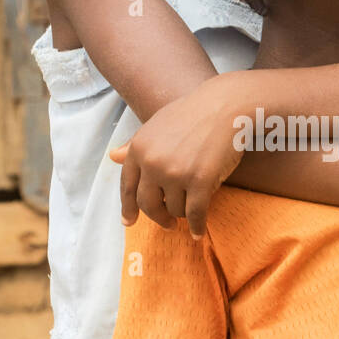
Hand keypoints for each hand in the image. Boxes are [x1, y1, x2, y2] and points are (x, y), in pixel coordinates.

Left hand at [109, 74, 245, 236]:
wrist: (225, 105)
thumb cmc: (193, 113)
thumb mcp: (157, 124)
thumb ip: (135, 144)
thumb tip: (113, 157)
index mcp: (139, 148)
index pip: (127, 187)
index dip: (128, 208)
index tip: (128, 222)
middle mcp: (153, 163)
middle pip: (148, 204)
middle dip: (158, 218)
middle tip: (167, 224)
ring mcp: (176, 173)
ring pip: (175, 209)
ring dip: (183, 213)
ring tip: (193, 206)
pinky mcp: (200, 181)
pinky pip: (195, 214)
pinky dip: (197, 226)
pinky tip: (198, 233)